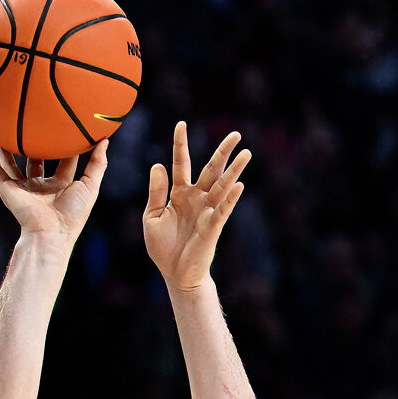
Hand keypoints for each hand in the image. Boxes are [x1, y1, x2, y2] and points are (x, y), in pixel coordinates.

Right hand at [0, 136, 108, 245]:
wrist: (51, 232)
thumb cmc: (73, 213)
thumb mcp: (90, 185)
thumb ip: (98, 164)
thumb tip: (105, 140)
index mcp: (60, 186)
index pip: (63, 162)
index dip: (66, 146)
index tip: (67, 126)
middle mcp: (40, 186)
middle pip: (35, 160)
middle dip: (35, 144)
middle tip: (35, 122)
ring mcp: (22, 188)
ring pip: (11, 162)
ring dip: (6, 146)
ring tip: (2, 126)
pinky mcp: (6, 189)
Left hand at [143, 123, 249, 292]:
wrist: (175, 274)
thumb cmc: (163, 248)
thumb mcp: (151, 216)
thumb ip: (156, 192)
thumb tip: (158, 165)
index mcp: (179, 193)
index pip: (181, 163)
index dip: (181, 144)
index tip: (181, 124)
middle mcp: (196, 198)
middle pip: (211, 169)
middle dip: (223, 152)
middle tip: (236, 134)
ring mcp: (207, 211)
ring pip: (222, 185)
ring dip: (234, 170)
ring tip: (246, 152)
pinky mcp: (213, 226)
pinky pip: (223, 209)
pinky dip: (231, 198)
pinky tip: (239, 185)